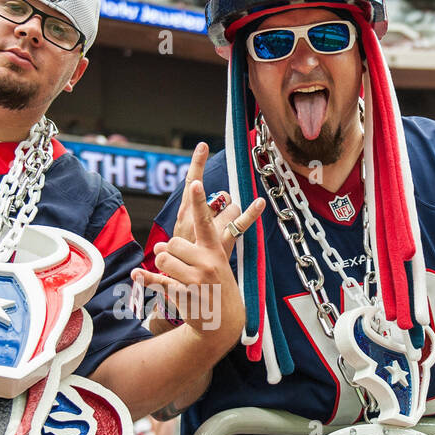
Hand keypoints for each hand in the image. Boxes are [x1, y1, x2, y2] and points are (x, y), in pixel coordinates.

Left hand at [132, 181, 262, 345]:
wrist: (224, 323)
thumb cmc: (217, 288)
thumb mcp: (214, 264)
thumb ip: (188, 250)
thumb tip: (159, 246)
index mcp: (215, 252)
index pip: (205, 222)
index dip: (199, 202)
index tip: (195, 182)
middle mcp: (207, 264)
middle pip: (173, 243)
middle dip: (171, 252)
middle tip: (182, 267)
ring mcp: (195, 280)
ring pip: (162, 258)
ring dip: (163, 266)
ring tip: (177, 277)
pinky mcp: (182, 294)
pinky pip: (157, 280)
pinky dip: (145, 277)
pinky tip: (137, 273)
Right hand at [170, 142, 259, 259]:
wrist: (184, 287)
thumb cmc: (180, 262)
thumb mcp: (174, 238)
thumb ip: (186, 219)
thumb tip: (191, 200)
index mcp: (183, 218)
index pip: (190, 186)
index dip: (197, 165)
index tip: (203, 147)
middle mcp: (196, 221)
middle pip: (215, 196)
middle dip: (218, 201)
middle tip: (215, 215)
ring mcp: (211, 230)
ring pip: (229, 206)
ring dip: (230, 213)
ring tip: (222, 230)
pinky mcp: (224, 241)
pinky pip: (241, 223)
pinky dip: (252, 212)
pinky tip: (261, 202)